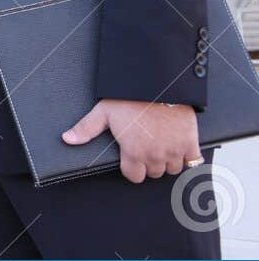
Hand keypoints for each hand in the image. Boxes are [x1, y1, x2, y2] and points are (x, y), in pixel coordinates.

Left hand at [63, 98, 200, 182]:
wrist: (158, 84)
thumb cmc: (129, 98)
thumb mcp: (103, 112)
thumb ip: (86, 129)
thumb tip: (67, 139)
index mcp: (134, 152)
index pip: (134, 176)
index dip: (131, 168)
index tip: (131, 157)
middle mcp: (155, 156)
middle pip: (153, 173)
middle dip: (148, 164)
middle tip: (145, 147)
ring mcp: (174, 151)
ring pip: (172, 169)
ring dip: (167, 161)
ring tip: (160, 146)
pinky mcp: (190, 143)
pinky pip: (191, 161)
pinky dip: (186, 156)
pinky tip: (178, 145)